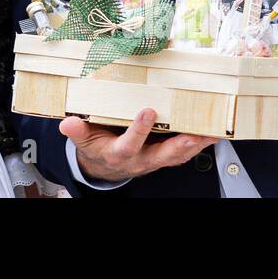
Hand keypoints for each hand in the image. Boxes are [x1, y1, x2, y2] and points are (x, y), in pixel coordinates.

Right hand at [60, 108, 216, 182]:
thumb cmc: (96, 148)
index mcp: (118, 153)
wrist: (103, 166)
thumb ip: (77, 131)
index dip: (138, 130)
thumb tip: (67, 124)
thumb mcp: (82, 141)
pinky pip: (182, 153)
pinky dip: (197, 144)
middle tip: (193, 134)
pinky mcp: (163, 156)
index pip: (128, 144)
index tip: (147, 111)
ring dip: (194, 146)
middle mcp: (138, 159)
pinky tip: (210, 135)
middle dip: (178, 146)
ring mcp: (153, 160)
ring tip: (210, 133)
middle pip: (161, 156)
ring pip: (176, 156)